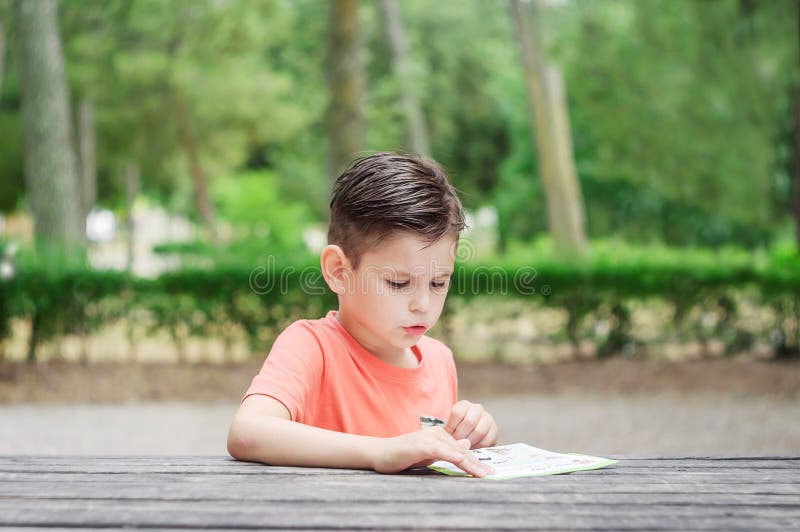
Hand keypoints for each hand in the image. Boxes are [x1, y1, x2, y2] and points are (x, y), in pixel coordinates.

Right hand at [370, 427, 493, 476]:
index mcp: (439, 435)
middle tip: (492, 473)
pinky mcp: (421, 445)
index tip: (487, 470)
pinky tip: (464, 463)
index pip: (461, 450)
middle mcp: (436, 433)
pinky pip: (442, 451)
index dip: (475, 460)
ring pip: (455, 451)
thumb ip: (445, 453)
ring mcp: (429, 438)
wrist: (379, 453)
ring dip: (471, 463)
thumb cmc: (402, 456)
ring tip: (483, 473)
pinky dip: (454, 457)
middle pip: (461, 450)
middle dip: (477, 463)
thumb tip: (464, 449)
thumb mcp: (427, 456)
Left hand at [444, 400, 497, 449]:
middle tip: (457, 443)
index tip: (448, 436)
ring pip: (480, 431)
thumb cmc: (455, 430)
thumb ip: (449, 432)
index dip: (451, 427)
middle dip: (461, 436)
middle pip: (469, 422)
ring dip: (470, 442)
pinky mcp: (494, 430)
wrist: (468, 434)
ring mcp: (487, 419)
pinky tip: (473, 448)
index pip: (457, 413)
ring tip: (464, 447)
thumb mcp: (449, 427)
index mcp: (464, 405)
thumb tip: (457, 443)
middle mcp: (477, 409)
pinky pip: (487, 440)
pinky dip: (478, 447)